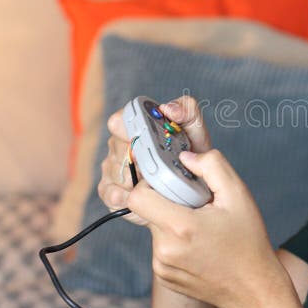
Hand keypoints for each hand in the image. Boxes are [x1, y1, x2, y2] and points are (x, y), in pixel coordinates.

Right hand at [97, 95, 212, 226]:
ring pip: (116, 172)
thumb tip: (168, 109)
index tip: (144, 138)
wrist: (196, 185)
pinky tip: (138, 197)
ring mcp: (114, 169)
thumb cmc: (193, 153)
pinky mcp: (112, 192)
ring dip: (135, 179)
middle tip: (159, 164)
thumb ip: (187, 109)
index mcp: (136, 126)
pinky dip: (124, 196)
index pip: (118, 121)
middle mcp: (120, 145)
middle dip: (139, 158)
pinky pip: (110, 193)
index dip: (128, 129)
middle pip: (118, 149)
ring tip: (156, 182)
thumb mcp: (195, 128)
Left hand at [126, 148, 290, 307]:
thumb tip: (185, 157)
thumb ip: (211, 165)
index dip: (151, 184)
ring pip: (155, 229)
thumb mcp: (238, 195)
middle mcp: (165, 249)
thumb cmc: (249, 242)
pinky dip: (175, 242)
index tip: (172, 183)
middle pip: (148, 211)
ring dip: (173, 223)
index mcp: (180, 227)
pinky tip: (200, 247)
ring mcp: (162, 267)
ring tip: (203, 230)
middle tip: (198, 207)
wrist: (254, 291)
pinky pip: (160, 248)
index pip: (137, 197)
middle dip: (169, 202)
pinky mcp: (164, 277)